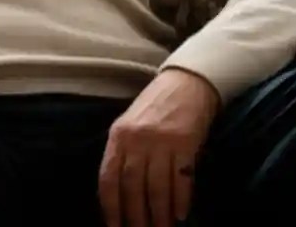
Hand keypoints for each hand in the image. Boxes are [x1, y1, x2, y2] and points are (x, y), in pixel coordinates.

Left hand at [98, 68, 220, 226]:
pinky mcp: (185, 142)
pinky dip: (180, 200)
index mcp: (118, 136)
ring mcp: (161, 141)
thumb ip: (123, 153)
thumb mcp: (130, 125)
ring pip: (156, 187)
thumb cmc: (156, 107)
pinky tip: (181, 214)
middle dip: (135, 216)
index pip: (108, 177)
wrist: (186, 83)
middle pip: (131, 186)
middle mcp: (136, 139)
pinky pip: (181, 179)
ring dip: (159, 214)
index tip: (114, 226)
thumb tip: (119, 194)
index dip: (110, 206)